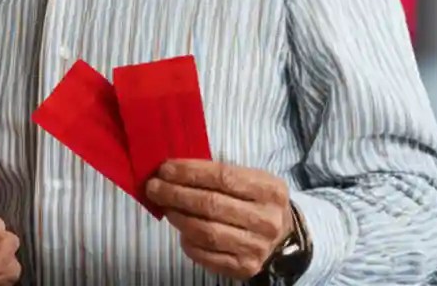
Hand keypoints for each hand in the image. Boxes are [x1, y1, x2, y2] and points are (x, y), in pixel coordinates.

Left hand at [146, 159, 292, 280]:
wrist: (282, 235)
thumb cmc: (255, 200)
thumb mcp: (249, 178)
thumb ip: (215, 173)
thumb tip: (171, 170)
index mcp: (270, 190)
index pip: (223, 177)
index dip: (189, 172)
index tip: (165, 169)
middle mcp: (267, 220)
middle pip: (211, 205)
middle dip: (175, 193)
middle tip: (154, 187)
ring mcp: (257, 247)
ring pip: (206, 232)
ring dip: (179, 217)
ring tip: (165, 207)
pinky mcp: (245, 267)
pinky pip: (206, 255)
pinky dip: (188, 242)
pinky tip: (181, 230)